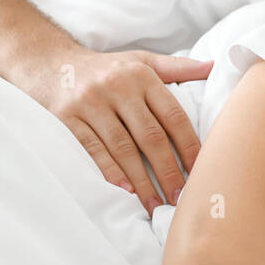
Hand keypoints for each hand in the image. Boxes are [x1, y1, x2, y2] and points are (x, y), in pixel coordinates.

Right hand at [30, 46, 213, 214]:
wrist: (50, 63)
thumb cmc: (106, 68)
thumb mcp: (141, 61)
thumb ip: (178, 68)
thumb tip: (215, 68)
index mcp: (141, 75)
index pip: (173, 116)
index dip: (189, 146)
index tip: (201, 171)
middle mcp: (117, 87)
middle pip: (151, 136)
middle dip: (168, 171)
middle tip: (181, 198)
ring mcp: (90, 103)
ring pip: (123, 148)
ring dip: (142, 180)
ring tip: (156, 203)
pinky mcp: (67, 118)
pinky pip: (93, 149)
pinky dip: (110, 171)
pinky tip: (125, 190)